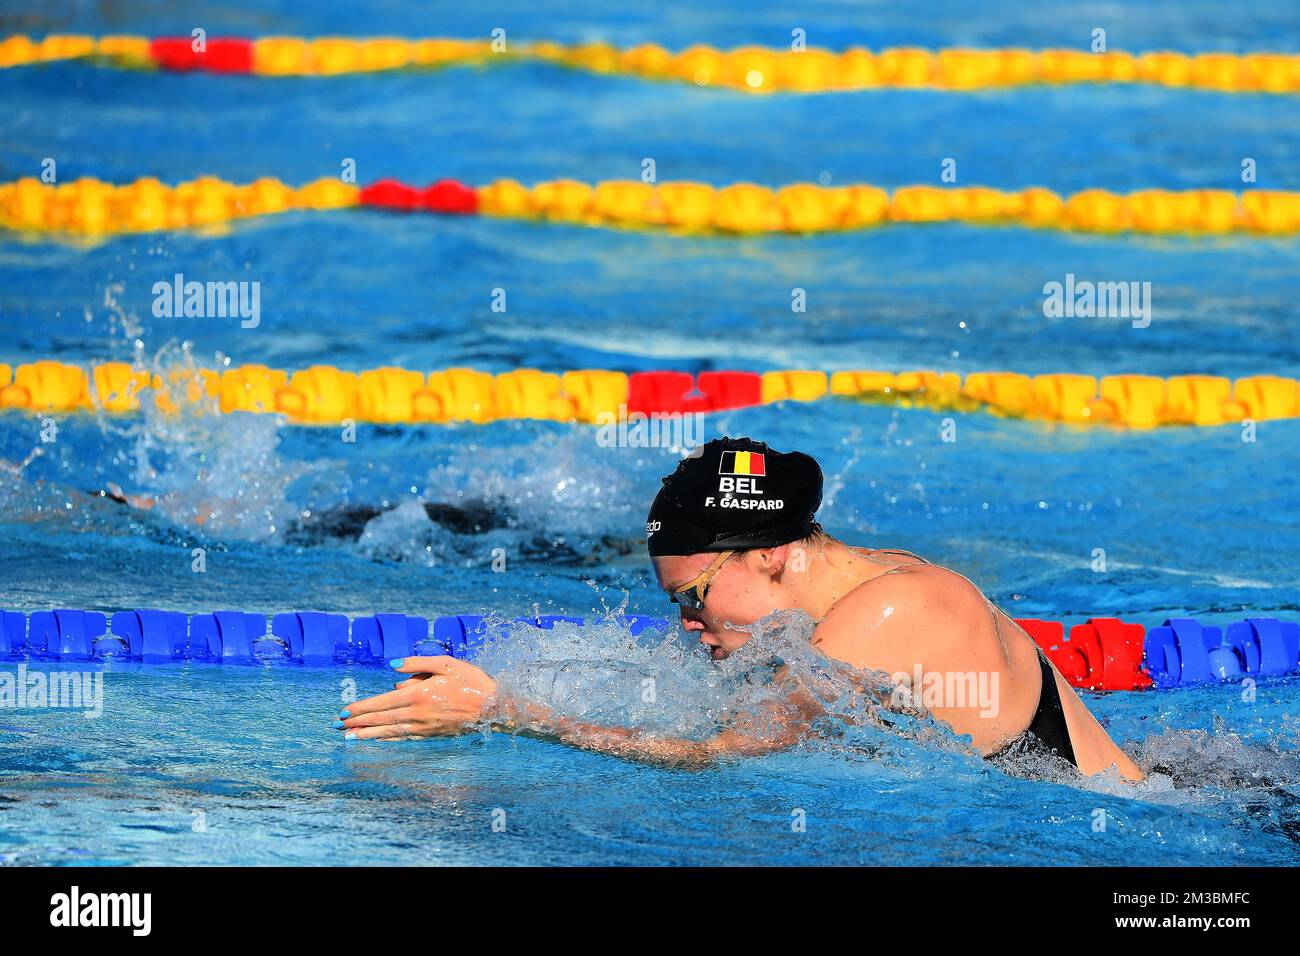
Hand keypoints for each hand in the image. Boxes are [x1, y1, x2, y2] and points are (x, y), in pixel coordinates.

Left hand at [336, 657, 496, 739]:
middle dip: (358, 722)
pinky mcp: (431, 734)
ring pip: (389, 731)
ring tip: (348, 737)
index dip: (362, 708)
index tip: (344, 711)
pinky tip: (377, 739)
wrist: (493, 706)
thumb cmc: (471, 681)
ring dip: (367, 734)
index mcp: (418, 693)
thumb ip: (417, 664)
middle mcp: (417, 713)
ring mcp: (424, 726)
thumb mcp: (445, 663)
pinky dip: (387, 738)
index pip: (382, 702)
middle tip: (338, 726)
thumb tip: (391, 667)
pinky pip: (403, 737)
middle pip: (381, 718)